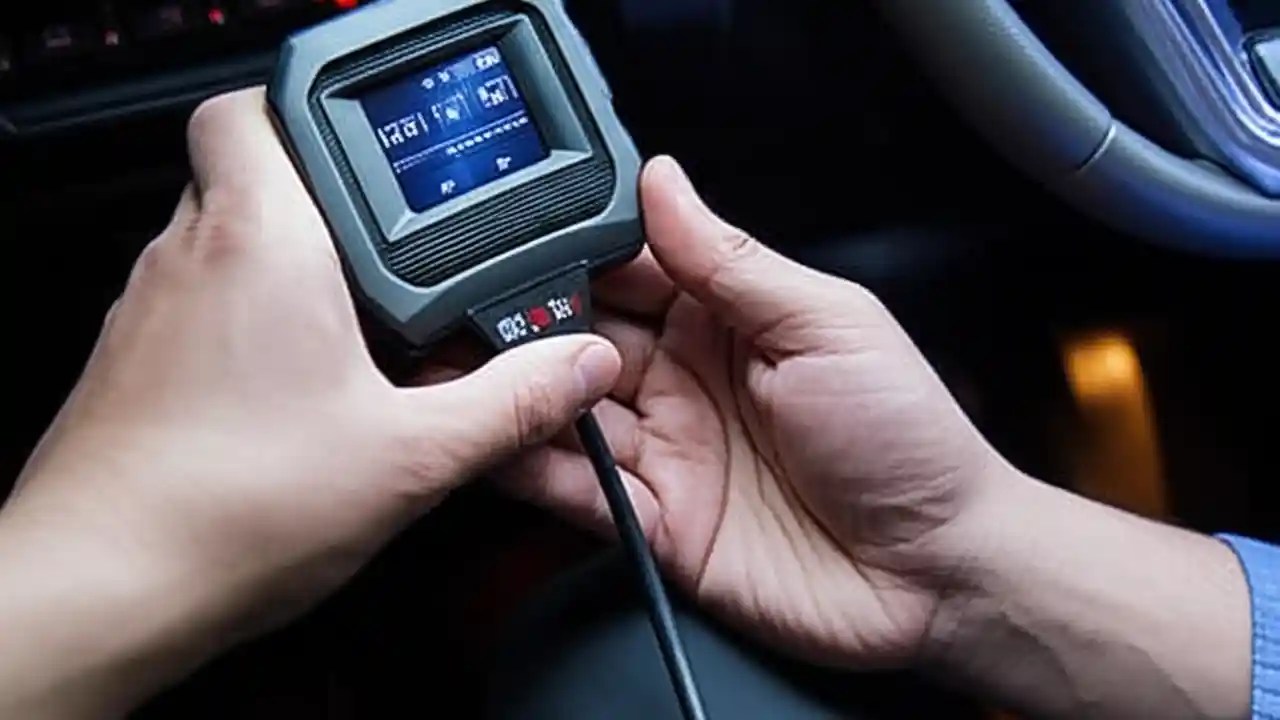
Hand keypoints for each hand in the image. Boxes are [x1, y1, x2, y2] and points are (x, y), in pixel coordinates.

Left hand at [0, 89, 619, 718]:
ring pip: (229, 246)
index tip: (383, 166)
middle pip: (256, 178)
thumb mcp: (412, 455)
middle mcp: (190, 257)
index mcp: (260, 241)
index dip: (319, 117)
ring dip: (295, 276)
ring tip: (362, 344)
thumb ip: (510, 402)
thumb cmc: (228, 509)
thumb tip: (575, 365)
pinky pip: (203, 308)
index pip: (257, 109)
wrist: (101, 590)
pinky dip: (256, 328)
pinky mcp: (137, 365)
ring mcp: (152, 310)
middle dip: (331, 215)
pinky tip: (302, 398)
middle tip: (396, 271)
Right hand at [507, 158, 1251, 719]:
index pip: (630, 266)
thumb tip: (664, 182)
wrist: (936, 571)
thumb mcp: (828, 325)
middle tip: (484, 307)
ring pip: (566, 408)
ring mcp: (666, 450)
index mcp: (728, 318)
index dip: (576, 250)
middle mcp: (685, 379)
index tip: (524, 237)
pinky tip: (500, 438)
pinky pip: (577, 488)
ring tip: (474, 368)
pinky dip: (532, 465)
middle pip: (582, 335)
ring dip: (522, 388)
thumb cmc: (906, 440)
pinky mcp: (652, 521)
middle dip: (532, 319)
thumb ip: (733, 262)